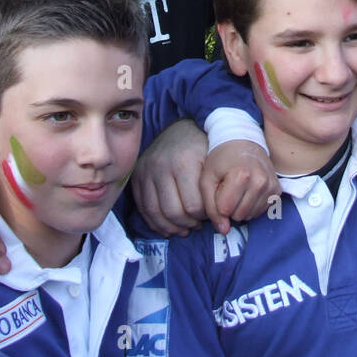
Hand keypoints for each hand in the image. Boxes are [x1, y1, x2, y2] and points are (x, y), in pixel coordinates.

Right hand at [130, 118, 207, 235]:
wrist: (182, 128)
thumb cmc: (202, 147)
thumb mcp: (214, 160)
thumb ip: (215, 188)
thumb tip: (219, 220)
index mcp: (184, 162)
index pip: (193, 206)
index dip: (204, 216)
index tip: (210, 215)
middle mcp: (161, 166)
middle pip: (173, 212)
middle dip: (188, 224)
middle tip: (198, 224)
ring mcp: (146, 171)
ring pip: (155, 212)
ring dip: (171, 227)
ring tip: (185, 228)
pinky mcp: (136, 176)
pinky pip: (143, 208)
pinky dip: (155, 222)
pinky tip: (169, 227)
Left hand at [201, 140, 278, 234]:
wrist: (242, 142)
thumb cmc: (221, 160)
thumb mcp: (206, 179)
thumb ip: (210, 206)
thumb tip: (224, 230)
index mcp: (241, 175)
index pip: (224, 210)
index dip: (217, 203)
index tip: (218, 188)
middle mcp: (260, 181)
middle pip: (238, 215)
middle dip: (229, 207)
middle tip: (228, 188)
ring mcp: (271, 186)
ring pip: (250, 216)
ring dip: (240, 207)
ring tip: (237, 189)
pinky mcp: (277, 191)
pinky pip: (260, 211)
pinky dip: (251, 206)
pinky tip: (247, 191)